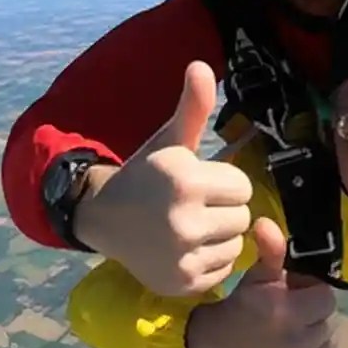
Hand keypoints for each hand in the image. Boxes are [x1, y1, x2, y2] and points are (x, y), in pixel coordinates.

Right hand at [74, 61, 252, 296]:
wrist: (105, 219)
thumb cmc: (147, 175)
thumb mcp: (170, 140)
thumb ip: (192, 106)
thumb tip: (202, 65)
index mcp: (184, 180)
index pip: (243, 187)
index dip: (225, 184)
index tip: (201, 184)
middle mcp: (182, 220)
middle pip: (242, 218)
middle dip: (225, 210)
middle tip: (196, 207)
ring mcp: (180, 256)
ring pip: (236, 245)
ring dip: (221, 237)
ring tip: (192, 228)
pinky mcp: (180, 282)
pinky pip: (222, 270)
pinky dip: (210, 261)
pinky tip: (186, 250)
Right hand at [187, 218, 336, 347]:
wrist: (218, 339)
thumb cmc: (243, 301)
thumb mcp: (257, 274)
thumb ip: (270, 250)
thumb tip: (266, 221)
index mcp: (286, 313)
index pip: (325, 298)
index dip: (311, 291)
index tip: (295, 290)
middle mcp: (295, 343)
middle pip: (326, 320)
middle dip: (312, 311)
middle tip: (292, 308)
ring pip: (326, 343)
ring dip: (314, 334)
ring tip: (292, 327)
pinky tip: (293, 347)